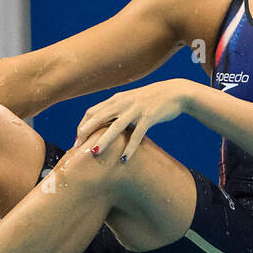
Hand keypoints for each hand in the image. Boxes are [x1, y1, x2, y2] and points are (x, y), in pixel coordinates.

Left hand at [73, 79, 193, 158]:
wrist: (175, 93)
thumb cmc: (152, 99)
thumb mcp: (131, 100)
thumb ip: (118, 109)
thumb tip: (105, 123)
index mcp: (116, 99)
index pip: (92, 111)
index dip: (82, 125)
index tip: (77, 138)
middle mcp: (123, 103)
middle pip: (98, 118)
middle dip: (85, 133)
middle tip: (77, 148)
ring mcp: (136, 110)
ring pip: (115, 126)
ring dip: (104, 140)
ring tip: (95, 153)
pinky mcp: (149, 117)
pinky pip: (137, 134)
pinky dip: (130, 147)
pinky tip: (124, 158)